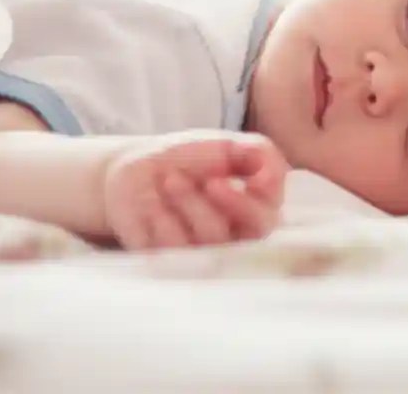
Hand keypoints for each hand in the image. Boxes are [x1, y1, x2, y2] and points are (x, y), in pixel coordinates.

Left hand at [104, 132, 287, 249]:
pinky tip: (151, 204)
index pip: (266, 218)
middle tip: (196, 179)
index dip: (249, 203)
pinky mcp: (173, 262)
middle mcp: (233, 236)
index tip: (230, 180)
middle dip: (221, 204)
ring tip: (168, 180)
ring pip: (209, 240)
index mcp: (252, 210)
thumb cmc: (186, 157)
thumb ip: (259, 154)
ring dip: (187, 204)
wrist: (135, 167)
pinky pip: (175, 250)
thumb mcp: (225, 145)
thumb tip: (272, 178)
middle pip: (243, 234)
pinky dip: (161, 220)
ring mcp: (203, 252)